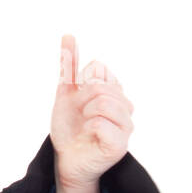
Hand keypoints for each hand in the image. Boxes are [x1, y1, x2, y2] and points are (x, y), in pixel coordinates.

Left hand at [50, 34, 133, 192]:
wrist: (66, 158)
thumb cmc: (70, 127)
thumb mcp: (66, 92)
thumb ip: (69, 65)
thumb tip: (68, 35)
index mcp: (115, 92)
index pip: (99, 70)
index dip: (82, 82)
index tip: (79, 99)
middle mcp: (125, 107)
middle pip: (100, 87)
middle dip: (81, 100)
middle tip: (80, 116)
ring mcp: (126, 127)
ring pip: (103, 103)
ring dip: (85, 114)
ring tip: (85, 125)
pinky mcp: (120, 145)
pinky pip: (101, 124)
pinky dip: (88, 128)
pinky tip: (89, 136)